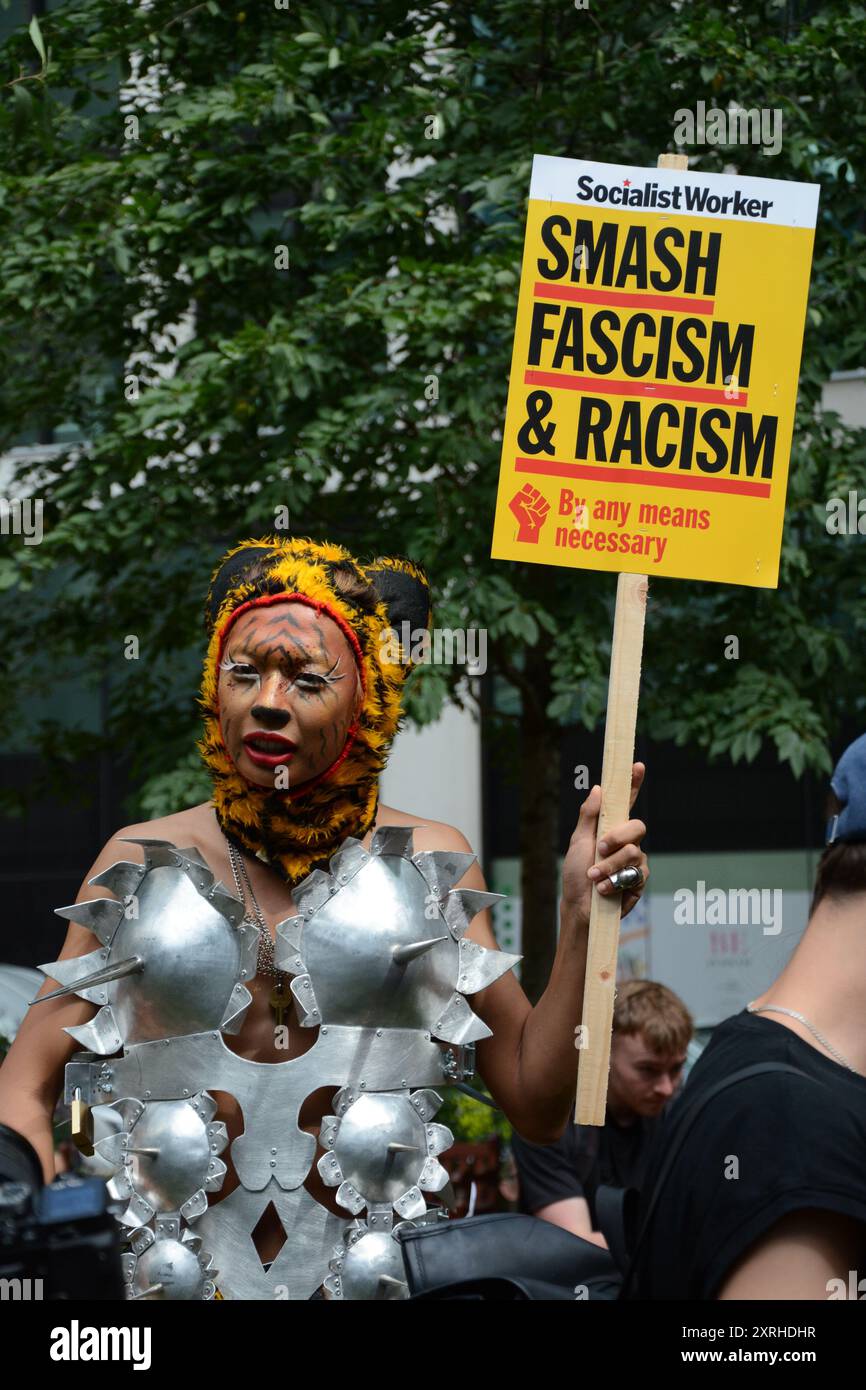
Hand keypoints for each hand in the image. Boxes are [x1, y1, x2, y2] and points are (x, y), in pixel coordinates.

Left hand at [561, 763, 648, 926]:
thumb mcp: (577, 842)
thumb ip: (588, 816)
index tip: (637, 765)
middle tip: (601, 848)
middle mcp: (626, 842)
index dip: (634, 783)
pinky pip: (635, 874)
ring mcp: (635, 861)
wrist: (579, 907)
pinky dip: (615, 881)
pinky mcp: (639, 881)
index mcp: (611, 828)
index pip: (626, 802)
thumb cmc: (575, 874)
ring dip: (610, 866)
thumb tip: (599, 789)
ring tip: (594, 876)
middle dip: (618, 836)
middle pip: (637, 826)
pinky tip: (603, 889)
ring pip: (634, 852)